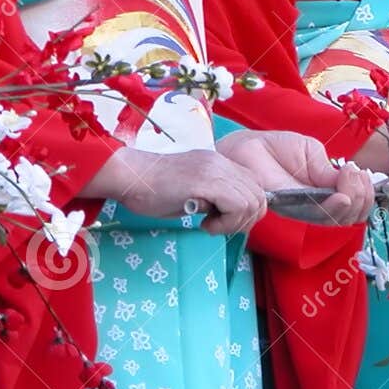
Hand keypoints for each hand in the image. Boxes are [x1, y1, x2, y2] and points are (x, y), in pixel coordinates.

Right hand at [85, 147, 266, 234]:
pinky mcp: (207, 181)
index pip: (253, 186)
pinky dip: (226, 223)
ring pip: (253, 202)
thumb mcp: (191, 191)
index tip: (221, 221)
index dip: (244, 210)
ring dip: (235, 223)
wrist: (129, 176)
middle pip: (259, 196)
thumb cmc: (151, 188)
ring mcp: (215, 169)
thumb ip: (213, 196)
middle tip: (217, 226)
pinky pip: (238, 206)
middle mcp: (221, 162)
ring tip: (209, 225)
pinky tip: (204, 225)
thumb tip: (229, 214)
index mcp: (218, 162)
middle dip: (244, 220)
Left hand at [218, 128, 374, 225]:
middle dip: (364, 197)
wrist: (249, 147)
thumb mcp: (312, 151)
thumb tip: (350, 179)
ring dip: (354, 201)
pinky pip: (321, 216)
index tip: (360, 172)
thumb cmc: (278, 148)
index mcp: (327, 188)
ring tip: (349, 181)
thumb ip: (329, 170)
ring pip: (342, 218)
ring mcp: (308, 209)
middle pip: (354, 214)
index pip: (356, 201)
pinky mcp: (294, 212)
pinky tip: (340, 194)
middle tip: (356, 175)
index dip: (366, 191)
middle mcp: (320, 202)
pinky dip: (337, 206)